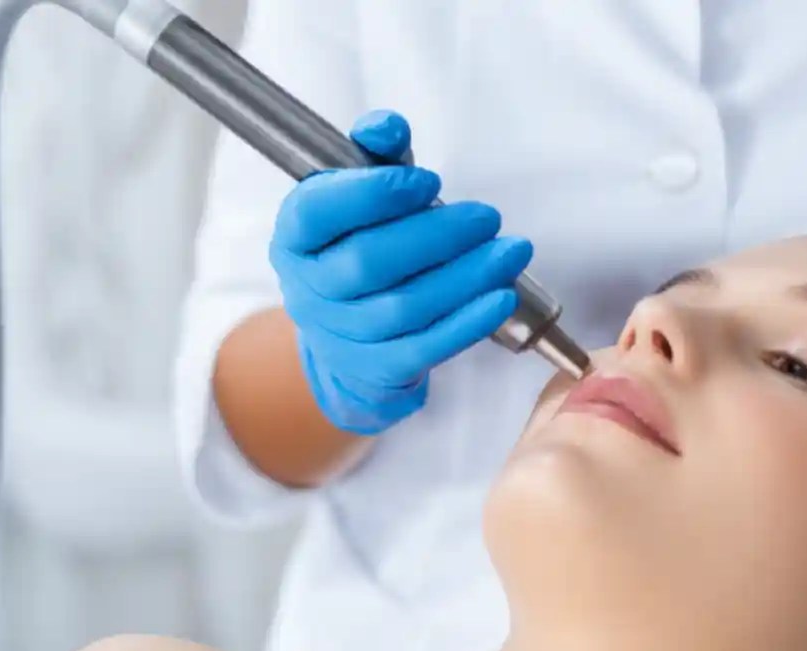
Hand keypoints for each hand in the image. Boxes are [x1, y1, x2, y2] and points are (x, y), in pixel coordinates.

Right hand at [270, 110, 532, 433]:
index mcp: (296, 236)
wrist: (348, 328)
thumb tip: (386, 127)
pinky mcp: (374, 367)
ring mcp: (337, 333)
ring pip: (400, 308)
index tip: (429, 182)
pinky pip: (422, 349)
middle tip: (486, 217)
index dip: (372, 195)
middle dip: (435, 237)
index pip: (318, 213)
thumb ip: (375, 154)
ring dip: (463, 278)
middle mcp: (307, 288)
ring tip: (510, 251)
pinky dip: (466, 324)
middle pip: (367, 264)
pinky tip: (499, 297)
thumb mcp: (361, 193)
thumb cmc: (361, 244)